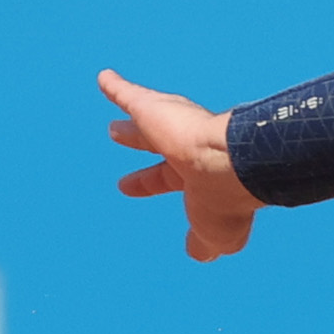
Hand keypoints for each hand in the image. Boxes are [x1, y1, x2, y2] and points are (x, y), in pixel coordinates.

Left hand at [101, 70, 263, 262]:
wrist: (229, 166)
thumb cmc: (224, 201)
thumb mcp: (213, 235)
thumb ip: (202, 242)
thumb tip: (198, 254)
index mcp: (198, 176)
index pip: (166, 178)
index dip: (147, 183)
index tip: (127, 186)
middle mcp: (187, 148)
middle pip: (154, 142)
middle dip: (136, 139)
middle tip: (116, 134)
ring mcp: (173, 127)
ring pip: (145, 117)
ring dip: (129, 118)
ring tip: (110, 117)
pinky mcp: (156, 110)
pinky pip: (131, 95)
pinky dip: (117, 88)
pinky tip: (103, 80)